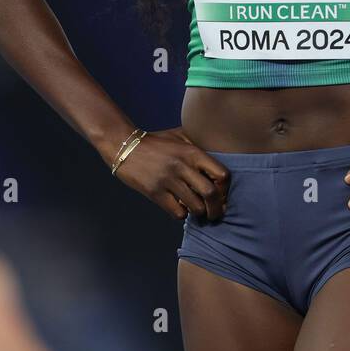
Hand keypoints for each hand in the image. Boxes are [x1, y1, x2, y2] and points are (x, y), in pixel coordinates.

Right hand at [110, 127, 229, 220]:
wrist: (124, 146)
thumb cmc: (156, 142)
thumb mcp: (180, 136)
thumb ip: (199, 146)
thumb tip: (219, 160)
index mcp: (192, 152)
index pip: (222, 175)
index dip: (225, 189)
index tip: (221, 195)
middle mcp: (183, 166)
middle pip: (211, 194)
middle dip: (217, 209)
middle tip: (215, 214)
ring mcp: (168, 180)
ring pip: (195, 207)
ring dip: (199, 213)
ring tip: (196, 211)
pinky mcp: (155, 192)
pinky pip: (177, 212)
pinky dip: (182, 214)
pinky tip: (179, 208)